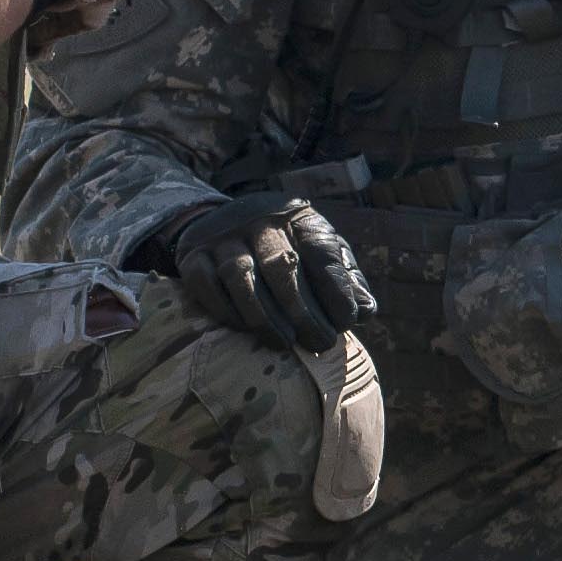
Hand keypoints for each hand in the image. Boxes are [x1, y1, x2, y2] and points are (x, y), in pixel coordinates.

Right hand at [133, 196, 376, 355]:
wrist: (224, 224)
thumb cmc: (286, 248)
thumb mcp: (319, 253)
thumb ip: (345, 280)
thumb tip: (367, 311)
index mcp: (299, 216)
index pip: (320, 249)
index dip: (336, 287)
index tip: (348, 321)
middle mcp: (260, 219)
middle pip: (281, 265)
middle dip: (304, 311)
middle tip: (321, 343)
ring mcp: (223, 236)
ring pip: (242, 275)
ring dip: (266, 316)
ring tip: (286, 344)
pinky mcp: (194, 256)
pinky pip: (208, 286)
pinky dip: (229, 312)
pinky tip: (248, 331)